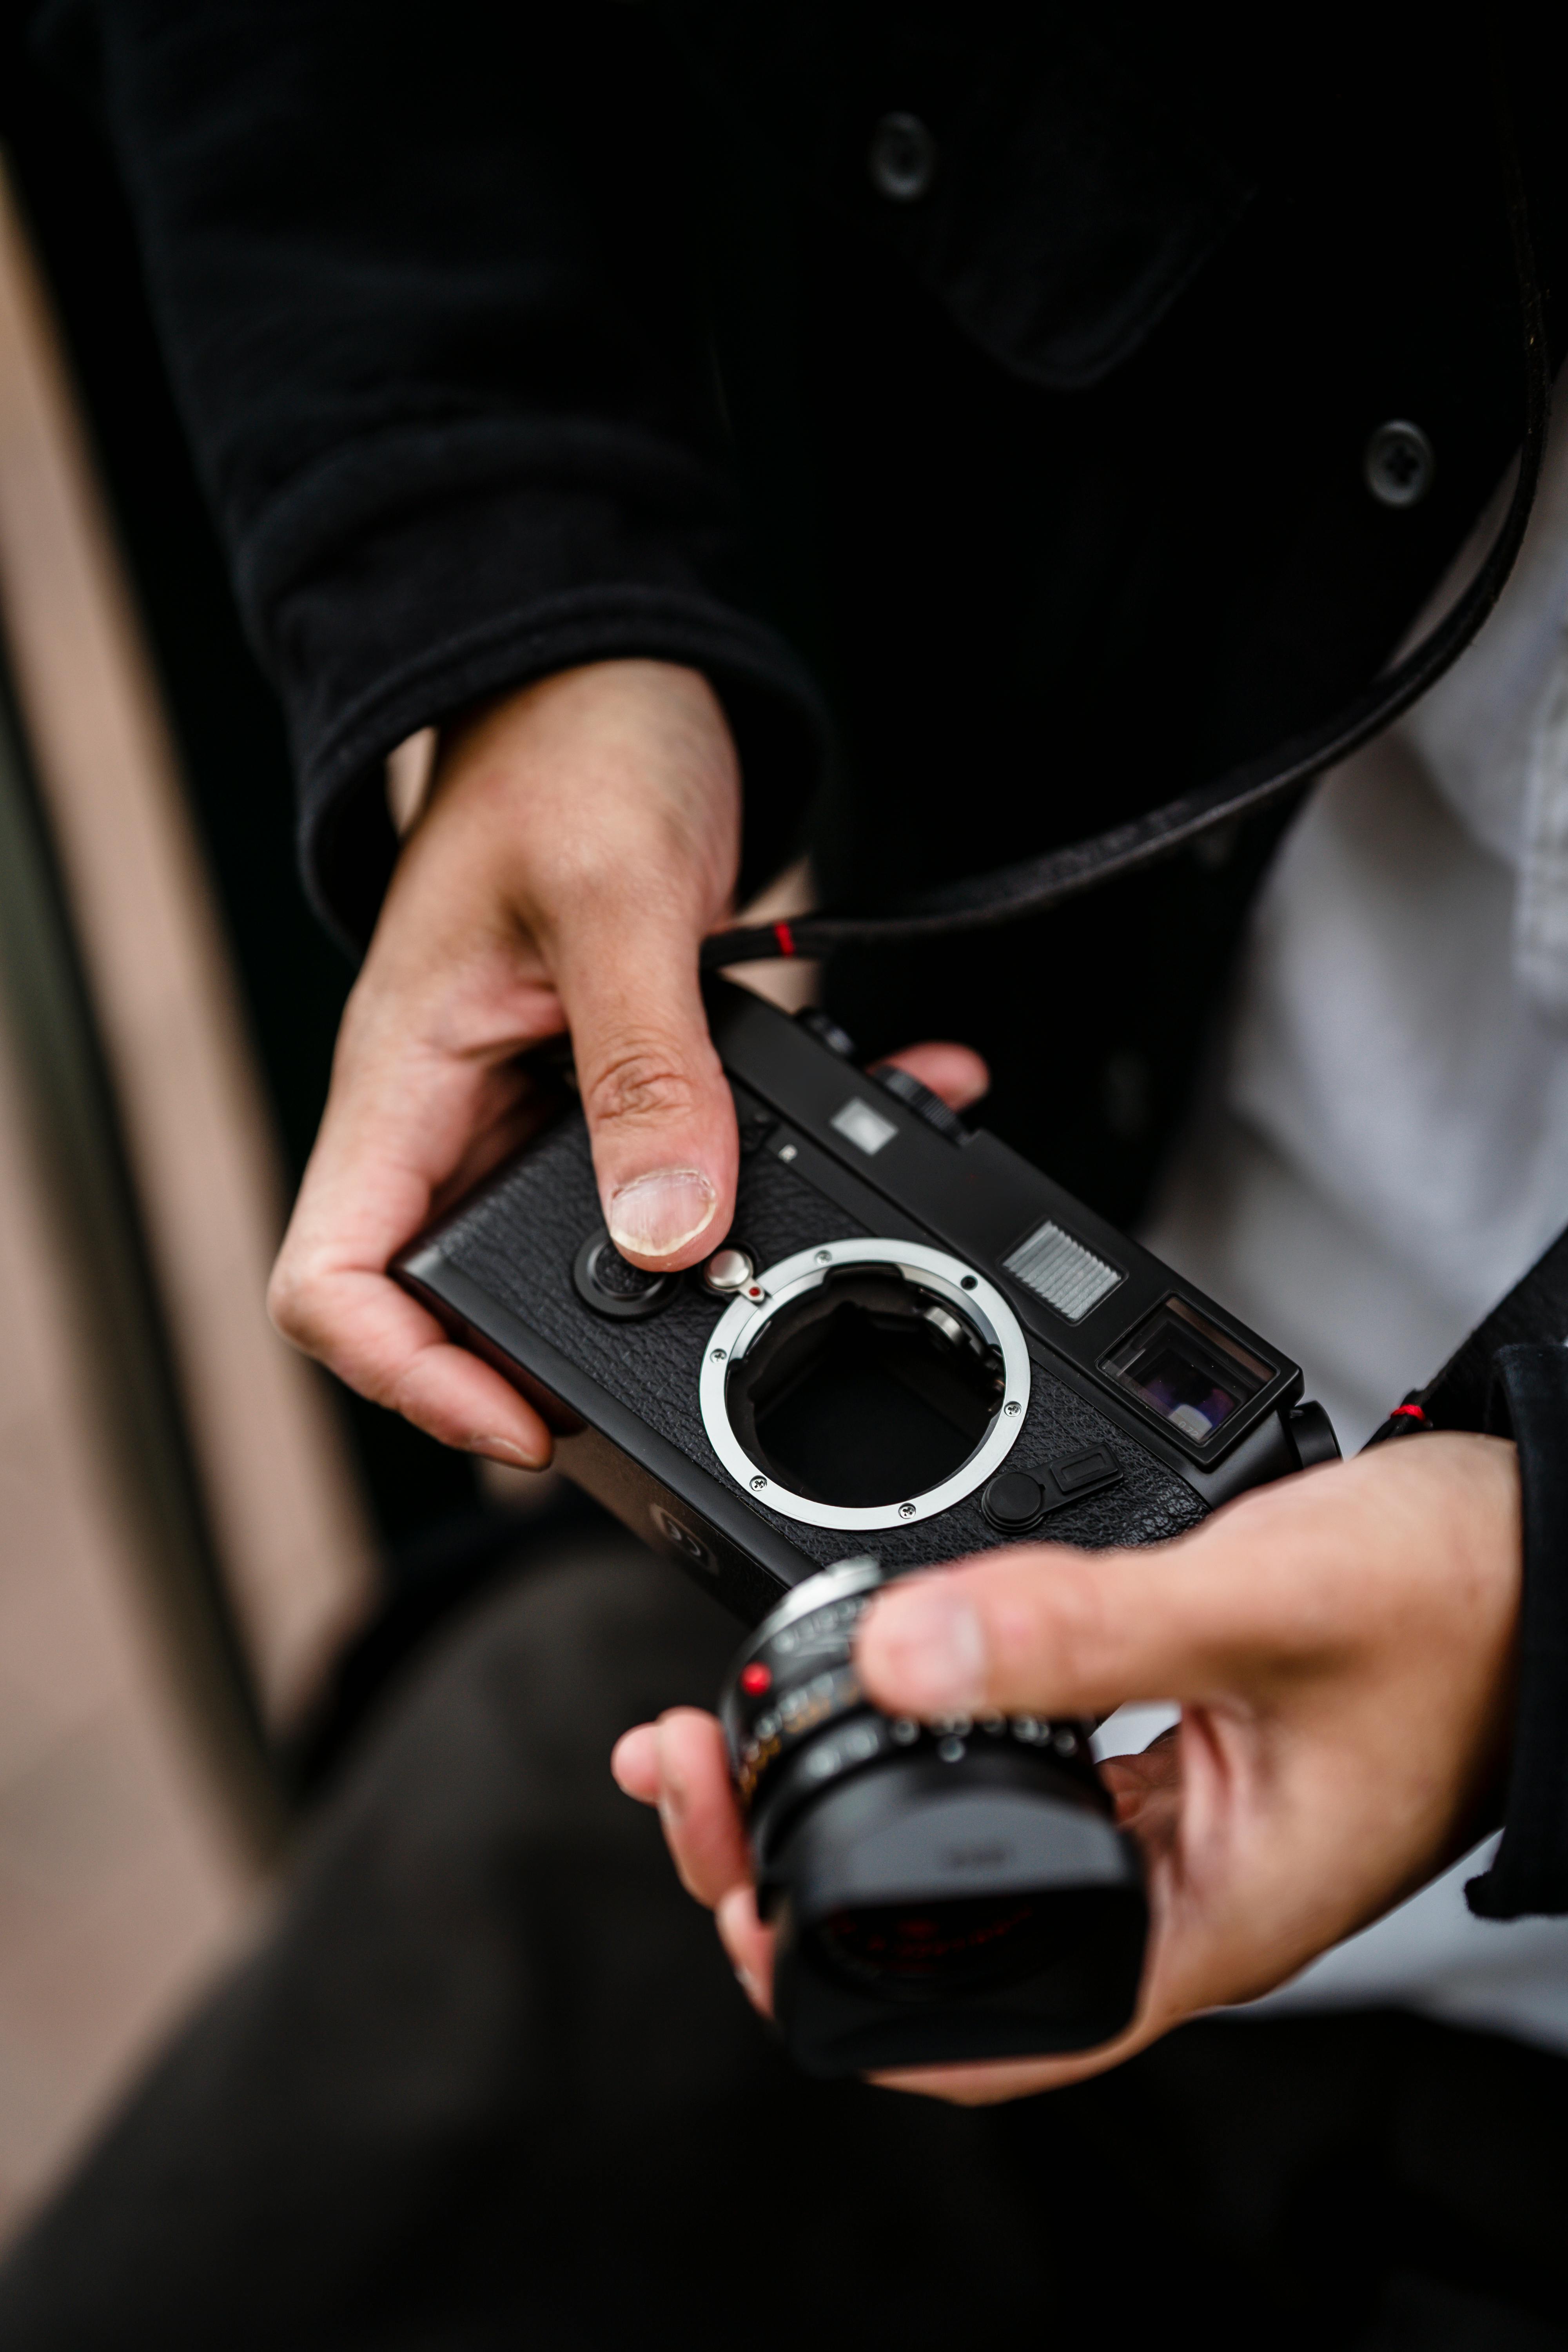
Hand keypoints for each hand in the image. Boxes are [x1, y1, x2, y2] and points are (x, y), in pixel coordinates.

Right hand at [269, 658, 742, 1467]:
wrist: (615, 671)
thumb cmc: (569, 747)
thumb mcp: (612, 901)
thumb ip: (644, 1069)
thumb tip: (670, 1230)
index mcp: (405, 1080)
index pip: (333, 1281)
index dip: (407, 1377)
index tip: (519, 1421)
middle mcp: (462, 1113)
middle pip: (467, 1297)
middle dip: (576, 1361)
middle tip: (698, 1388)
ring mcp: (542, 1106)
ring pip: (598, 1249)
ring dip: (710, 1267)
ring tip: (816, 1270)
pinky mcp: (623, 1080)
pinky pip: (687, 1158)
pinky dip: (783, 1158)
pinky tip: (890, 1108)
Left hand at [612, 1431, 1519, 2101]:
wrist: (1548, 1557)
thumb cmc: (1459, 1610)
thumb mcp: (1257, 1608)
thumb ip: (1079, 1633)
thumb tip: (890, 1654)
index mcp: (1197, 1926)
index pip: (980, 2035)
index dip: (828, 1986)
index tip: (723, 1880)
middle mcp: (1171, 1896)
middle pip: (940, 1943)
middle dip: (783, 1864)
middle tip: (684, 1759)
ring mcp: (1170, 1829)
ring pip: (965, 1849)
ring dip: (841, 1788)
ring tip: (727, 1719)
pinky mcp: (1170, 1759)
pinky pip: (1017, 1775)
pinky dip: (922, 1732)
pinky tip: (872, 1674)